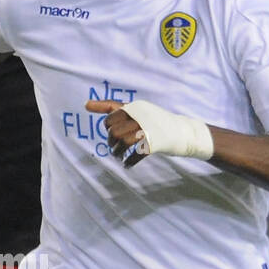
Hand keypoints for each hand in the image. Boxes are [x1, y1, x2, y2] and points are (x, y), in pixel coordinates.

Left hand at [86, 99, 212, 165]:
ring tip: (118, 157)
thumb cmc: (157, 122)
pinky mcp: (153, 142)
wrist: (182, 131)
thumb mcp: (140, 111)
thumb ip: (117, 108)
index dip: (107, 125)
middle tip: (114, 148)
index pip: (112, 115)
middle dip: (110, 142)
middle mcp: (140, 116)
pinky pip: (135, 154)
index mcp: (136, 107)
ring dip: (117, 152)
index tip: (95, 116)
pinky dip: (129, 162)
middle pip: (114, 131)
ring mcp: (147, 129)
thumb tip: (86, 104)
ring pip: (122, 142)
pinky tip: (128, 165)